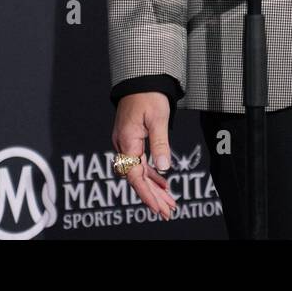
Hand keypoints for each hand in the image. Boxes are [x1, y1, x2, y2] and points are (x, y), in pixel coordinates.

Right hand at [113, 92, 179, 219]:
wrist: (140, 79)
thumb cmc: (149, 95)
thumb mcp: (158, 119)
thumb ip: (160, 144)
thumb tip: (163, 168)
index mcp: (127, 141)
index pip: (134, 176)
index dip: (146, 194)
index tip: (158, 208)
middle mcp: (123, 145)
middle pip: (136, 179)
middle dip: (152, 196)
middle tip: (168, 212)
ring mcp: (125, 143)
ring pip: (138, 172)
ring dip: (153, 188)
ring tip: (169, 202)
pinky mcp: (131, 140)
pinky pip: (139, 163)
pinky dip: (151, 174)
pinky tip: (162, 183)